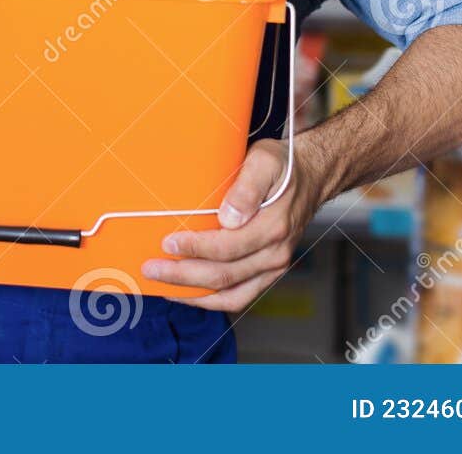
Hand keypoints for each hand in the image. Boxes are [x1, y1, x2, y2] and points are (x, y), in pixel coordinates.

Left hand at [140, 139, 321, 312]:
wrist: (311, 178)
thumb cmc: (283, 167)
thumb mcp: (265, 161)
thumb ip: (247, 187)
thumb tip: (229, 216)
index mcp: (273, 226)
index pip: (227, 247)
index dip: (194, 248)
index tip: (167, 242)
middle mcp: (275, 253)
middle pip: (224, 275)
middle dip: (183, 275)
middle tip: (150, 268)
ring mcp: (273, 267)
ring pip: (230, 294)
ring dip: (192, 294)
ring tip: (162, 286)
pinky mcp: (267, 273)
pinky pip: (238, 297)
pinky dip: (210, 300)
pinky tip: (186, 293)